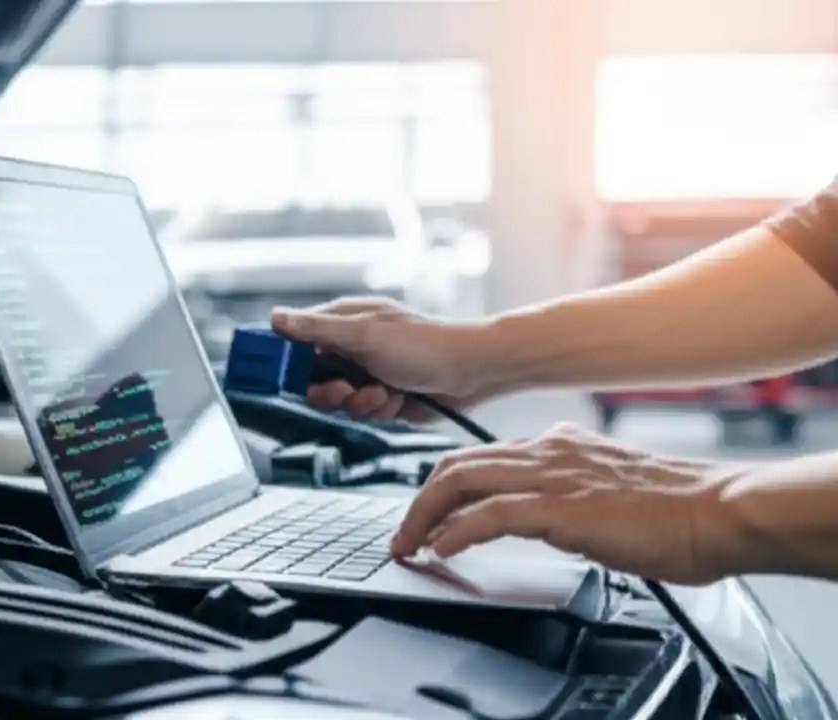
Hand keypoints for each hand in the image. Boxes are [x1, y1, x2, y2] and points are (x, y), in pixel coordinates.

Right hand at [270, 297, 493, 422]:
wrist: (471, 373)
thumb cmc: (423, 345)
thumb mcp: (364, 335)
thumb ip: (317, 329)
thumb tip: (276, 317)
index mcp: (342, 322)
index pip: (296, 340)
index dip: (287, 360)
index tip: (284, 376)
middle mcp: (350, 347)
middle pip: (312, 378)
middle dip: (329, 390)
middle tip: (344, 389)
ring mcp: (365, 372)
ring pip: (337, 401)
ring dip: (359, 402)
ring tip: (382, 392)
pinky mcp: (380, 396)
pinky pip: (362, 412)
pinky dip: (379, 410)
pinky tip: (397, 399)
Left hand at [389, 423, 744, 584]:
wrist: (720, 510)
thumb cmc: (679, 508)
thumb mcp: (609, 489)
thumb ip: (573, 493)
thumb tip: (552, 518)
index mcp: (558, 445)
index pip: (481, 457)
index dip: (445, 485)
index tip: (428, 513)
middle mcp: (547, 451)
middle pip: (456, 464)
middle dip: (420, 499)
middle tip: (404, 533)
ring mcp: (551, 476)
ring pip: (461, 482)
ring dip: (425, 516)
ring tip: (410, 544)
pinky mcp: (560, 508)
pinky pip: (488, 515)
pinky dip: (456, 532)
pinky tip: (442, 550)